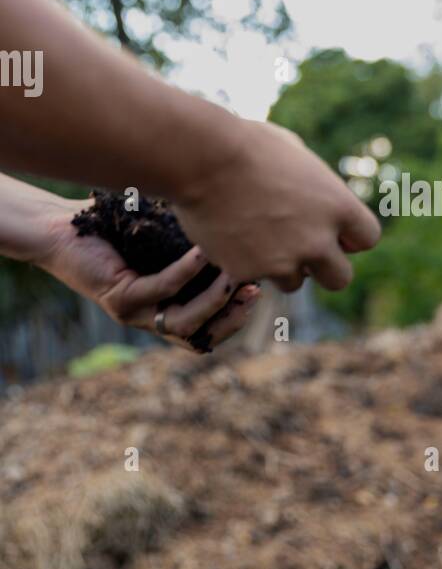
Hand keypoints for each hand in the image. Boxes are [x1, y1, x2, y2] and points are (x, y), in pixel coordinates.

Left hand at [35, 200, 259, 350]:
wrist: (58, 229)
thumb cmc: (112, 231)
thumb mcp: (162, 240)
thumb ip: (192, 246)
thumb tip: (236, 229)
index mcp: (162, 311)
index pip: (206, 332)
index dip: (234, 320)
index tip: (257, 292)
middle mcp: (148, 320)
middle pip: (199, 338)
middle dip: (231, 319)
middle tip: (254, 292)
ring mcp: (133, 313)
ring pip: (182, 324)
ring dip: (213, 302)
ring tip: (234, 276)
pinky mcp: (118, 298)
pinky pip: (160, 290)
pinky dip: (185, 274)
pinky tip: (201, 253)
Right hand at [173, 118, 380, 292]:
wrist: (203, 158)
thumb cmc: (248, 145)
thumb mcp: (297, 155)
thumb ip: (316, 186)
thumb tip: (320, 201)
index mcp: (338, 206)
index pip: (367, 239)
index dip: (349, 237)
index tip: (332, 231)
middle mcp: (317, 240)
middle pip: (340, 278)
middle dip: (324, 268)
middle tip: (303, 251)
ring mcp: (283, 261)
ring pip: (293, 282)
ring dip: (281, 266)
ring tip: (257, 234)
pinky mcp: (248, 272)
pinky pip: (254, 276)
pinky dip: (245, 262)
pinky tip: (230, 233)